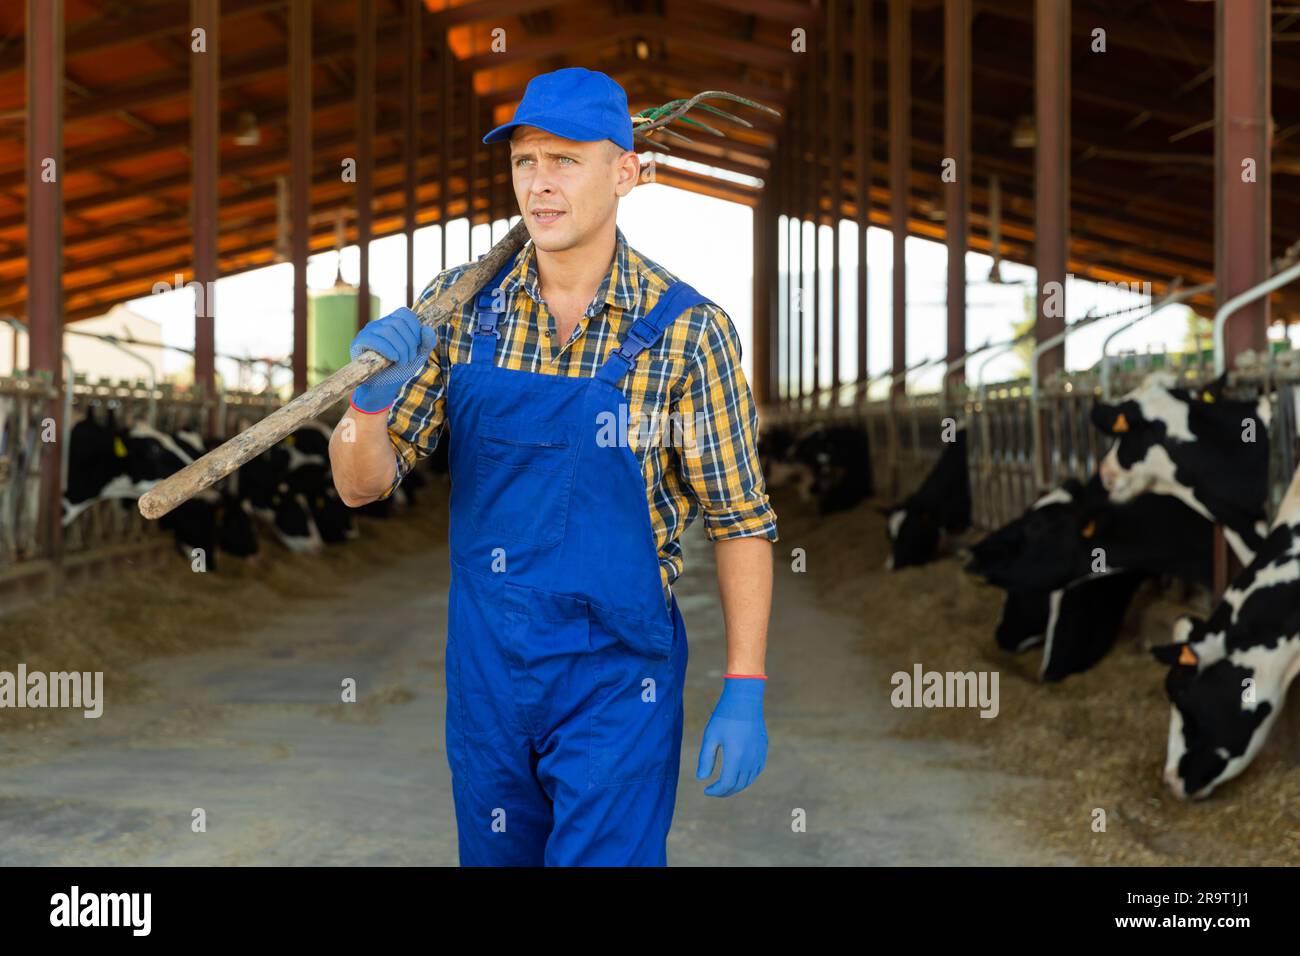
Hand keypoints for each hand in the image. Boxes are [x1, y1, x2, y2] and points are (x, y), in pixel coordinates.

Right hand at [349, 307, 437, 412]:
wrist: (383, 387)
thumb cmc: (399, 369)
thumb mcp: (417, 356)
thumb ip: (426, 343)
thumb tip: (428, 328)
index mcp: (392, 323)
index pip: (405, 313)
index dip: (415, 328)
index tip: (417, 346)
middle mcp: (379, 324)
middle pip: (398, 323)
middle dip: (410, 343)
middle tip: (409, 359)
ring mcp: (368, 332)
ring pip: (388, 331)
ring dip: (401, 349)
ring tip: (402, 362)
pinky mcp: (359, 342)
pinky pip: (374, 339)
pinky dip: (388, 350)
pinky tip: (393, 359)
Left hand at [696, 676, 767, 796]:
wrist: (745, 699)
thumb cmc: (724, 716)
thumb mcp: (710, 736)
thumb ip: (705, 759)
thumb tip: (701, 778)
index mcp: (736, 757)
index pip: (726, 784)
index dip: (715, 791)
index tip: (706, 790)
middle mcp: (750, 759)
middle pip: (738, 785)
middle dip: (724, 792)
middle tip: (713, 791)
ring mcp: (758, 755)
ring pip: (748, 780)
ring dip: (735, 786)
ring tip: (723, 785)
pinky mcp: (763, 750)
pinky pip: (756, 771)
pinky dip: (746, 778)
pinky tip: (738, 775)